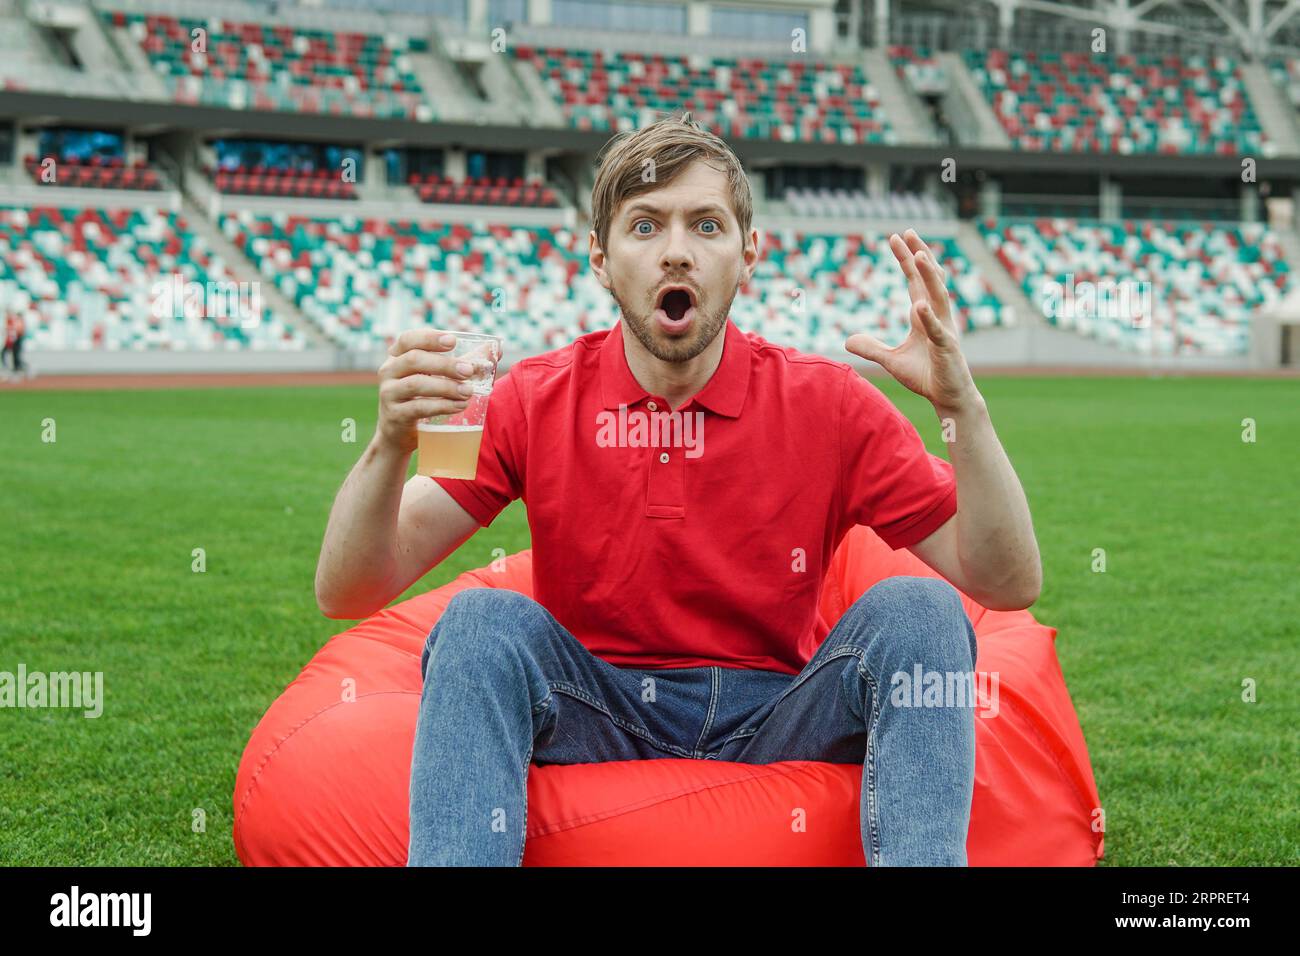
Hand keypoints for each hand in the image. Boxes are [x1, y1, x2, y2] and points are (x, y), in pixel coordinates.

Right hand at [375, 329, 483, 455]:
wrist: (399, 434)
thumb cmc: (422, 398)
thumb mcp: (436, 378)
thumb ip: (462, 363)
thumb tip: (495, 350)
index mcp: (397, 356)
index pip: (408, 339)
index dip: (430, 338)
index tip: (453, 341)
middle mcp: (389, 371)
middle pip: (415, 360)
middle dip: (445, 364)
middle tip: (469, 370)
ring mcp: (389, 393)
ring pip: (416, 384)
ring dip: (446, 386)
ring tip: (468, 391)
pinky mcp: (395, 415)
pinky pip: (418, 407)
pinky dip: (442, 405)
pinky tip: (459, 406)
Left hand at [844, 229, 980, 415]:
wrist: (948, 398)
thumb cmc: (926, 376)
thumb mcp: (891, 360)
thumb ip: (872, 348)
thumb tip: (848, 340)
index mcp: (924, 315)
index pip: (914, 280)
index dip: (906, 258)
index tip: (896, 237)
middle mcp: (937, 316)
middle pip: (928, 279)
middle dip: (919, 255)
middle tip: (907, 232)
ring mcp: (944, 330)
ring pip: (937, 296)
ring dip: (928, 276)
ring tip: (919, 256)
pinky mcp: (947, 349)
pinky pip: (937, 331)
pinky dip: (929, 318)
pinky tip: (919, 305)